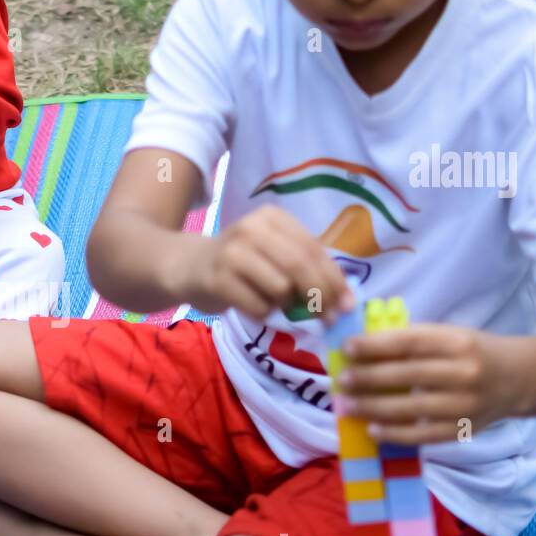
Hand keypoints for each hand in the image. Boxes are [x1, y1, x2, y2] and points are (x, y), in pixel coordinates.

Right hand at [175, 206, 352, 321]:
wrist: (188, 266)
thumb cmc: (241, 263)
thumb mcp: (274, 253)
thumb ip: (307, 268)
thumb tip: (345, 300)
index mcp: (272, 217)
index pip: (314, 249)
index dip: (334, 278)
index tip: (347, 304)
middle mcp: (252, 229)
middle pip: (300, 266)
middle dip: (320, 296)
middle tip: (329, 318)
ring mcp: (232, 252)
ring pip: (280, 288)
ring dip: (285, 305)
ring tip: (273, 302)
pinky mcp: (218, 279)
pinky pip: (258, 306)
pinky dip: (263, 313)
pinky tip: (252, 305)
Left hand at [332, 323, 510, 444]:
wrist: (518, 379)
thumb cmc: (471, 353)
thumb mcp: (449, 336)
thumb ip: (411, 341)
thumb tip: (361, 348)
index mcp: (458, 342)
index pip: (411, 342)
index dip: (376, 345)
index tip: (348, 348)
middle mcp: (465, 372)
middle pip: (409, 375)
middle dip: (370, 378)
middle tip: (342, 380)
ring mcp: (466, 404)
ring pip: (413, 409)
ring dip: (374, 408)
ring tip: (347, 405)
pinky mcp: (464, 429)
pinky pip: (424, 436)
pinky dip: (395, 435)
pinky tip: (372, 429)